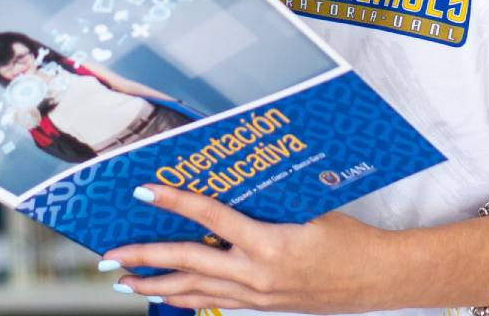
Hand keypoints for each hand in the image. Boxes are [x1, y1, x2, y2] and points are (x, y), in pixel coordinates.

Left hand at [100, 184, 401, 312]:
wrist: (378, 279)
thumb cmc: (351, 239)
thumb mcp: (309, 210)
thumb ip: (268, 203)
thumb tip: (231, 184)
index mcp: (270, 245)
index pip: (210, 219)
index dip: (175, 203)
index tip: (145, 192)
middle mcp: (257, 276)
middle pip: (188, 265)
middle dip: (144, 259)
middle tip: (110, 255)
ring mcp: (258, 297)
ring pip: (194, 292)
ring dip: (156, 286)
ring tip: (125, 280)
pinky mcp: (263, 307)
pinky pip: (214, 303)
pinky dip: (187, 297)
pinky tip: (169, 295)